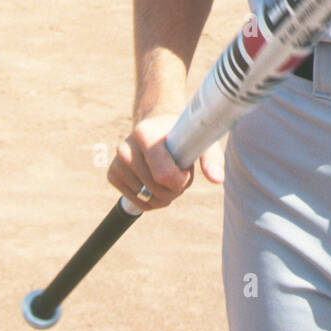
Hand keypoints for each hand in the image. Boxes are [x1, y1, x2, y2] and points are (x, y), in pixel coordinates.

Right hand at [107, 112, 223, 212]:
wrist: (157, 126)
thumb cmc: (182, 135)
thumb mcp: (200, 141)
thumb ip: (211, 158)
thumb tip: (217, 179)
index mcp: (145, 134)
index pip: (163, 175)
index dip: (181, 180)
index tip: (186, 170)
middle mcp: (125, 148)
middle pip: (157, 191)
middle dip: (175, 188)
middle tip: (180, 172)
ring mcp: (117, 163)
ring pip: (148, 200)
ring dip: (165, 195)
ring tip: (168, 174)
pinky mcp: (112, 175)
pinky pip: (138, 203)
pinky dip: (152, 200)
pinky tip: (156, 181)